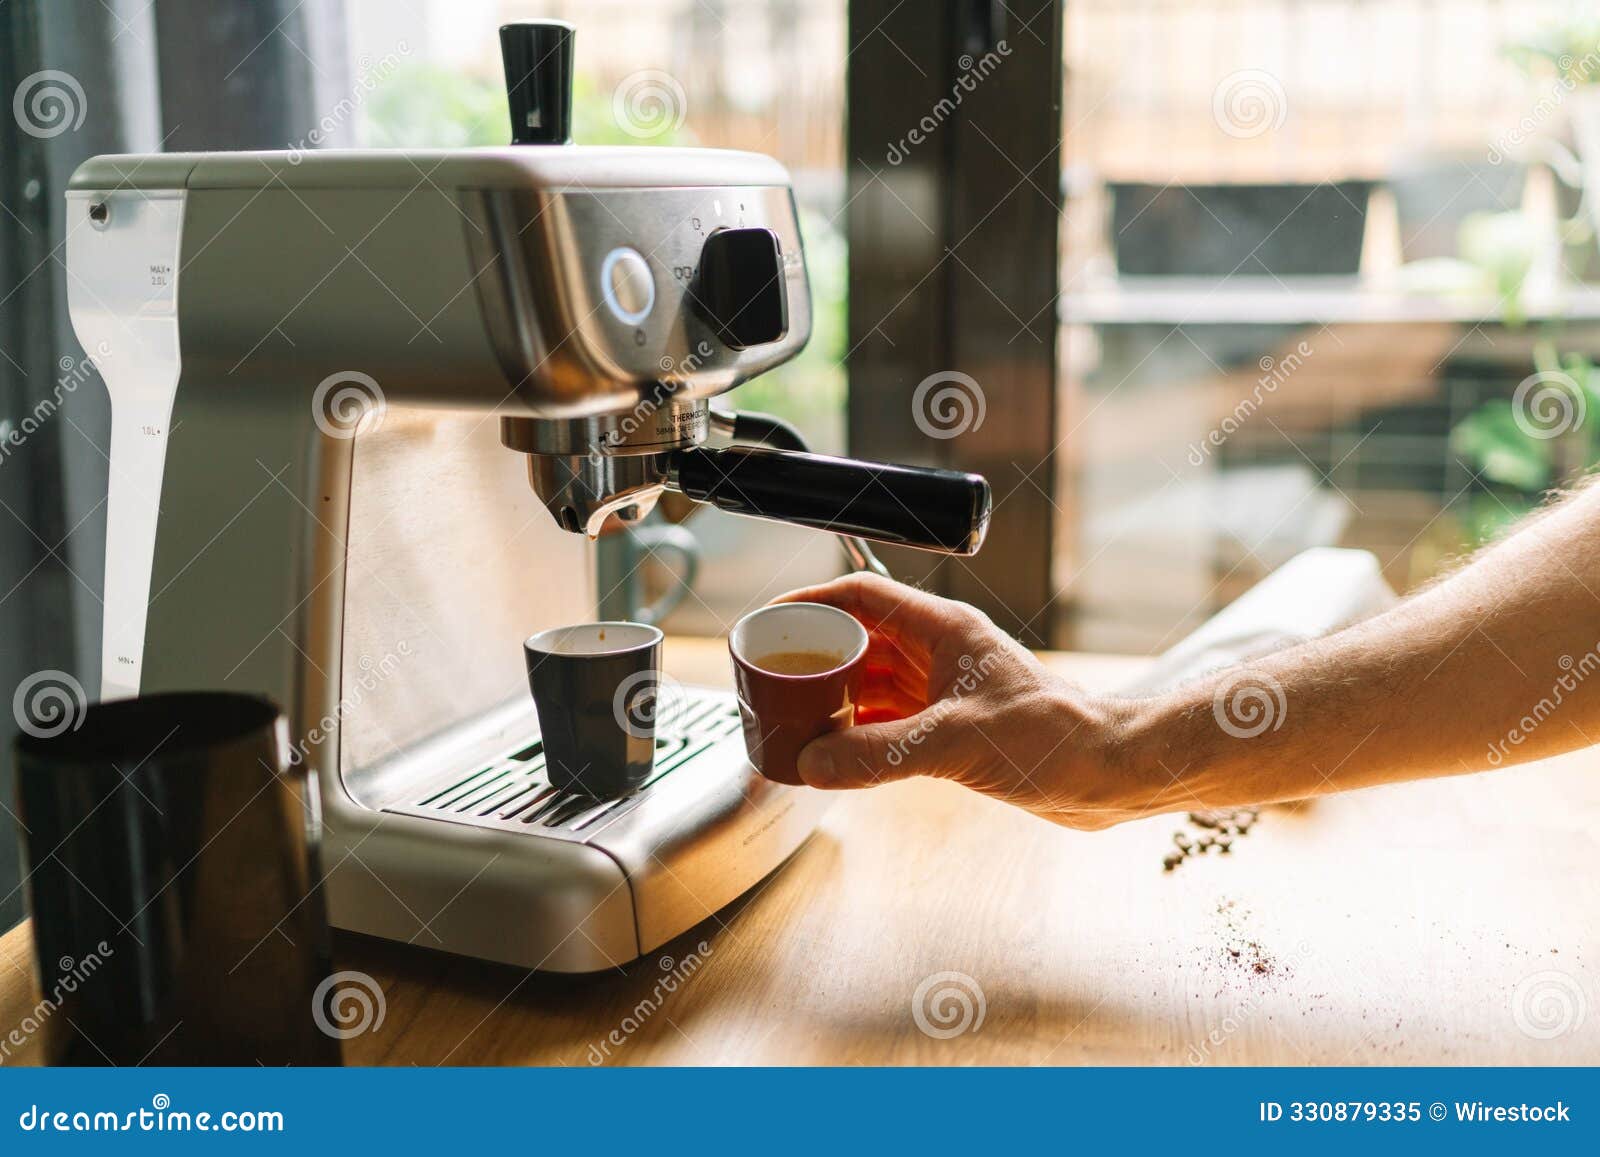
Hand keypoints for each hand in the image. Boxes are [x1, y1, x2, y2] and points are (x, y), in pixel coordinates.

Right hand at [772, 573, 1154, 828]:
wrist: (1108, 774)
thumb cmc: (1055, 739)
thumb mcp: (955, 743)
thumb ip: (878, 754)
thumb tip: (815, 763)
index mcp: (945, 631)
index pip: (863, 596)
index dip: (813, 602)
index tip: (772, 620)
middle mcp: (942, 654)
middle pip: (861, 640)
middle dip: (816, 657)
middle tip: (774, 679)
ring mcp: (947, 691)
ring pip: (873, 683)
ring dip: (836, 699)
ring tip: (795, 717)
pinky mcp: (954, 727)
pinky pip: (890, 721)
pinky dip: (860, 734)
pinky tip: (836, 753)